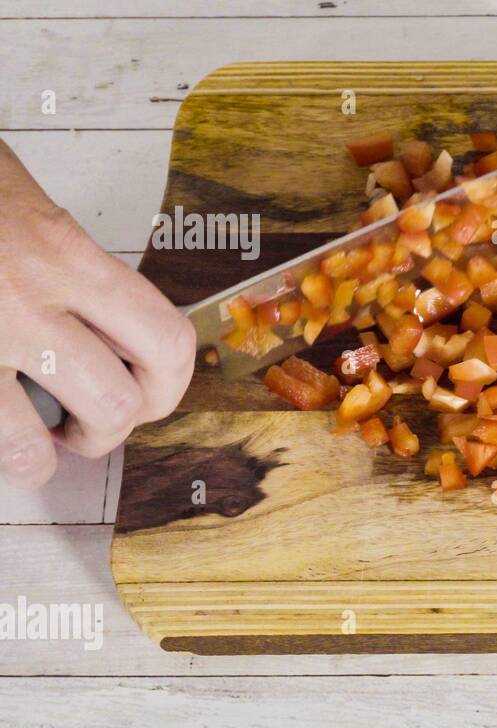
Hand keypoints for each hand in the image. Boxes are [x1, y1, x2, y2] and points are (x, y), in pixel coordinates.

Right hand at [0, 140, 195, 487]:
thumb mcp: (27, 200)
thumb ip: (73, 262)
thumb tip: (113, 324)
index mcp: (66, 253)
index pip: (165, 340)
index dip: (169, 384)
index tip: (151, 392)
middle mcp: (25, 296)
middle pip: (117, 404)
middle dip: (111, 429)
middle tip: (89, 423)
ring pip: (31, 442)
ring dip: (38, 456)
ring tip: (34, 444)